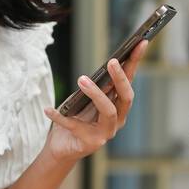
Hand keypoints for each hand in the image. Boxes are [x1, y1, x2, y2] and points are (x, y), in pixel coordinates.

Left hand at [43, 39, 147, 163]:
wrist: (62, 146)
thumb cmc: (75, 118)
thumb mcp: (84, 98)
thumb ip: (96, 86)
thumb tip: (105, 67)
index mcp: (118, 106)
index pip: (129, 82)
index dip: (135, 62)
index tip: (141, 42)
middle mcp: (116, 120)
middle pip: (126, 98)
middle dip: (120, 78)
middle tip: (112, 61)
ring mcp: (105, 133)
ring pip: (108, 111)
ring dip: (96, 94)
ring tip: (81, 79)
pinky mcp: (89, 143)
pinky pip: (73, 125)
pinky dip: (59, 117)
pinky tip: (48, 110)